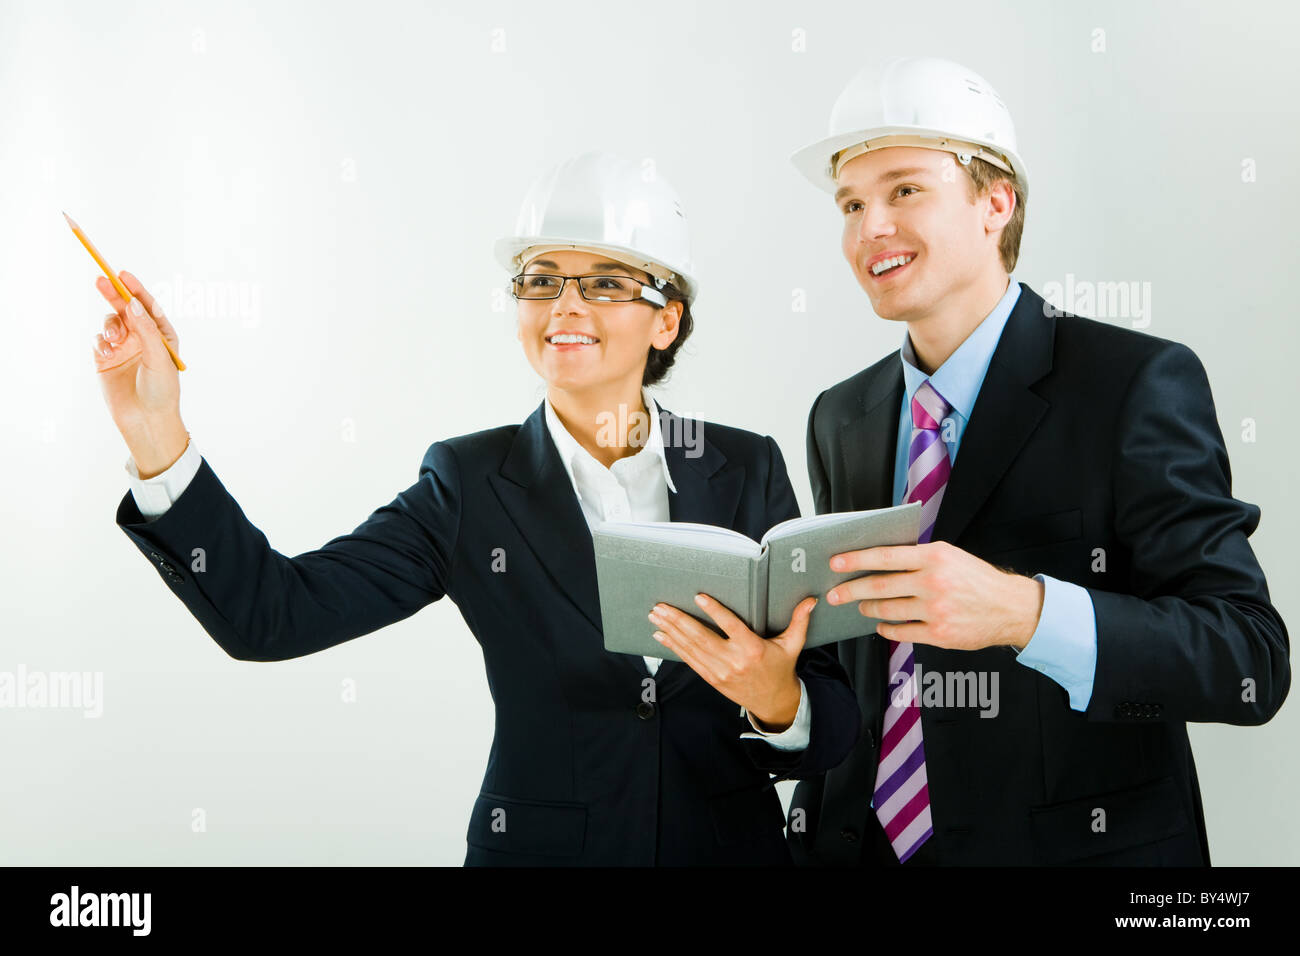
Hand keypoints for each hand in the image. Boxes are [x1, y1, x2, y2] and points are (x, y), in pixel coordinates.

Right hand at [92, 271, 188, 475]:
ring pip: (111, 322)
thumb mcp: (158, 357)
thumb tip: (133, 304)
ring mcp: (123, 347)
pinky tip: (106, 352)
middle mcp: (142, 338)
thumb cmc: (161, 390)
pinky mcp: (106, 359)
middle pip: (126, 309)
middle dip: (114, 294)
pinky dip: (100, 341)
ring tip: (114, 337)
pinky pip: (98, 340)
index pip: (148, 307)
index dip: (136, 290)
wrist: (146, 420)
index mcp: (162, 335)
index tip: (123, 275)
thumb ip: (145, 330)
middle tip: (101, 279)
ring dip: (109, 324)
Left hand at [648, 593, 816, 730]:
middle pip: (702, 637)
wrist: (773, 702)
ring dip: (671, 631)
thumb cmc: (781, 669)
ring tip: (656, 615)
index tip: (699, 597)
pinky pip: (689, 660)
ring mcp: (720, 671)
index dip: (714, 611)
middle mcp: (733, 661)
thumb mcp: (792, 645)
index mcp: (753, 649)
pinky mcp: (712, 678)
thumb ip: (799, 621)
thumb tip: (811, 600)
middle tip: (661, 605)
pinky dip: (674, 647)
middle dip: (679, 620)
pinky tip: (661, 635)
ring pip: (691, 648)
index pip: (731, 626)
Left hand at [827, 541, 1043, 650]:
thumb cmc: (976, 579)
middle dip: (850, 590)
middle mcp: (933, 582)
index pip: (885, 556)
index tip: (835, 563)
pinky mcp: (939, 634)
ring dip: (869, 608)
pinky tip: (882, 624)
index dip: (856, 559)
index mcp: (934, 557)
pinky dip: (886, 628)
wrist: (1010, 608)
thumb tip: (878, 560)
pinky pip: (901, 632)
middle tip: (834, 594)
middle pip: (879, 586)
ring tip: (861, 605)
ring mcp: (935, 610)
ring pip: (887, 610)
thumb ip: (917, 557)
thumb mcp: (949, 555)